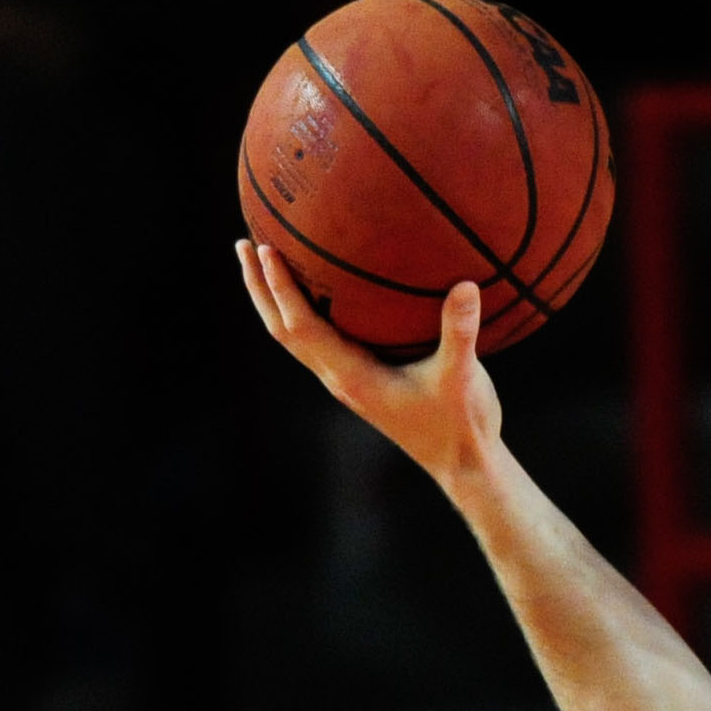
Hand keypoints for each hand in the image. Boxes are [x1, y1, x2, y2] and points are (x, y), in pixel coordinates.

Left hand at [238, 241, 501, 487]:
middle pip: (282, 330)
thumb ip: (461, 331)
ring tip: (263, 261)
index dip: (280, 288)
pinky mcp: (359, 381)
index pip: (301, 326)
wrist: (462, 465)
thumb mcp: (463, 377)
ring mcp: (346, 381)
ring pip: (295, 337)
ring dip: (274, 300)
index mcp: (353, 376)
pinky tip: (316, 294)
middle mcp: (340, 378)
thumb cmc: (460, 424)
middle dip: (260, 288)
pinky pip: (317, 341)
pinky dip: (303, 312)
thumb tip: (466, 285)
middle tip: (244, 244)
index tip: (264, 248)